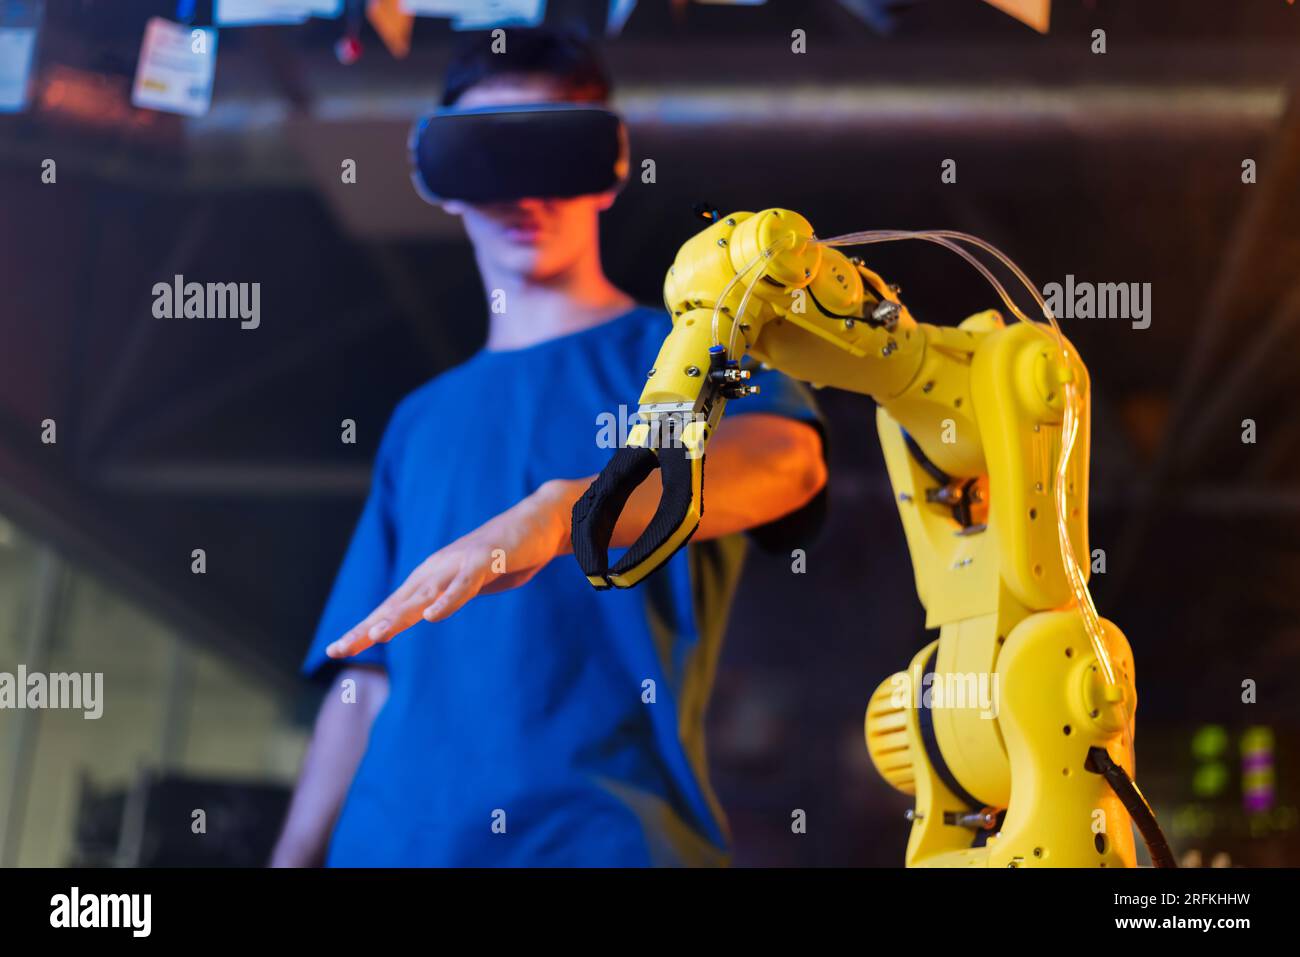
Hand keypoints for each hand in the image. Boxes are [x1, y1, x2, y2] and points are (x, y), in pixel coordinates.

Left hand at [325, 480, 579, 658]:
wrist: (539, 522)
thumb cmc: (504, 555)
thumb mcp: (469, 582)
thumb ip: (448, 595)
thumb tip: (431, 610)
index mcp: (431, 577)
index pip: (392, 608)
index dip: (364, 629)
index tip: (337, 650)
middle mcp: (436, 570)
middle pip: (397, 604)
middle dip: (368, 627)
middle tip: (339, 649)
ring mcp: (459, 564)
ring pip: (424, 596)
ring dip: (399, 616)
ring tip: (375, 635)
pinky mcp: (485, 562)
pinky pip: (463, 585)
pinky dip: (447, 600)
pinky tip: (432, 617)